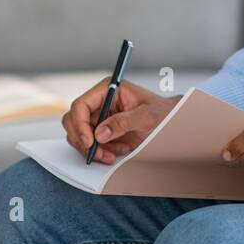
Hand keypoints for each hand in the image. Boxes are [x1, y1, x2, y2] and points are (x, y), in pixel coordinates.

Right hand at [63, 79, 178, 162]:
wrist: (170, 123)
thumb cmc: (162, 113)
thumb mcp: (148, 116)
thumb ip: (125, 122)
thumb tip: (100, 133)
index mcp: (107, 90)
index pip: (80, 105)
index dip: (79, 124)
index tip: (89, 142)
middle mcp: (99, 102)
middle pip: (73, 121)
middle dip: (83, 140)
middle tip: (99, 154)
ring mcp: (98, 117)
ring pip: (78, 136)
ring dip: (93, 149)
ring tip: (113, 154)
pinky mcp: (101, 131)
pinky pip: (89, 145)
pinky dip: (99, 152)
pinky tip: (116, 153)